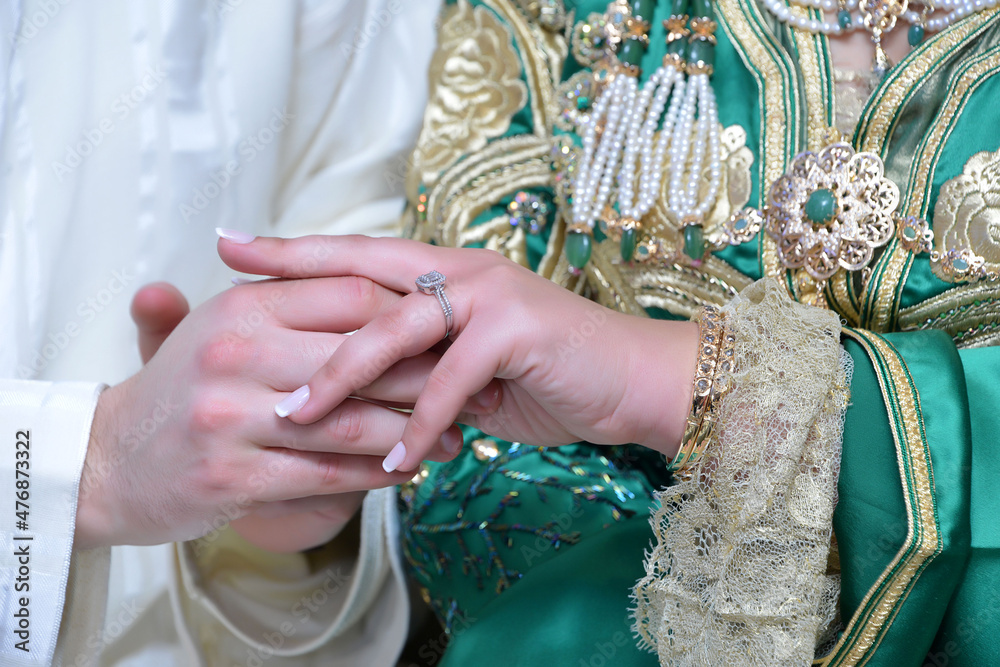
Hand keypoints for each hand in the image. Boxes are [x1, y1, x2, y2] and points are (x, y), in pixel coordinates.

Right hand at [77, 273, 465, 549]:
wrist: (106, 463)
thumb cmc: (178, 389)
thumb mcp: (215, 327)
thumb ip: (276, 292)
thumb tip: (360, 270)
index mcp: (242, 309)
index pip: (351, 295)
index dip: (410, 315)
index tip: (450, 331)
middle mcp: (236, 356)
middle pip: (362, 357)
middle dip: (427, 376)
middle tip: (474, 388)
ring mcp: (232, 418)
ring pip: (352, 421)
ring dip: (413, 433)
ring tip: (454, 436)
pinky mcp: (234, 476)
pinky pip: (328, 475)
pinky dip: (377, 474)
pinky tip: (408, 471)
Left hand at [218, 234, 699, 472]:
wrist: (631, 379)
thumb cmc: (548, 373)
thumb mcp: (470, 368)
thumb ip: (419, 367)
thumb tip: (366, 393)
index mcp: (443, 272)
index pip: (355, 256)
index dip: (294, 249)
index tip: (233, 244)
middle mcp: (459, 271)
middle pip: (359, 269)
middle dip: (290, 270)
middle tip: (228, 275)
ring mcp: (488, 295)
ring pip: (393, 330)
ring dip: (341, 377)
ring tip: (295, 415)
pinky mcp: (516, 331)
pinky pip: (449, 385)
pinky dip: (419, 427)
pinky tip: (396, 464)